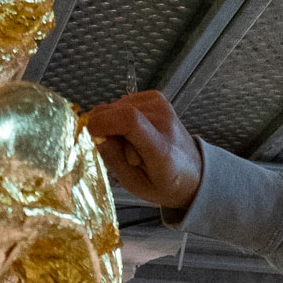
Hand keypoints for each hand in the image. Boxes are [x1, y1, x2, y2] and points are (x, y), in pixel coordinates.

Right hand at [83, 90, 204, 214]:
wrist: (194, 173)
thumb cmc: (165, 183)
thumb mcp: (135, 185)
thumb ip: (114, 160)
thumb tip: (95, 136)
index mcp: (160, 148)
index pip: (129, 120)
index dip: (102, 122)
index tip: (88, 132)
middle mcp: (163, 121)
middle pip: (117, 111)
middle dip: (105, 128)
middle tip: (115, 148)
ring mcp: (161, 105)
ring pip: (117, 106)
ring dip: (114, 124)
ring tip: (129, 143)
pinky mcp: (156, 97)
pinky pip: (123, 103)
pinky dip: (121, 116)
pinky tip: (132, 132)